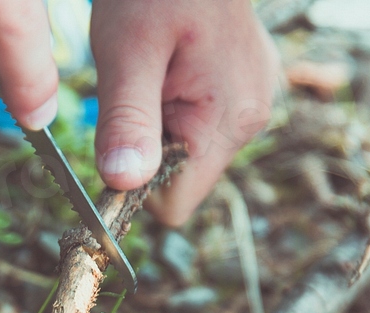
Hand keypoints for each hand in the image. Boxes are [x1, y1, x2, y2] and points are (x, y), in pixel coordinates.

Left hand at [91, 0, 278, 224]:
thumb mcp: (127, 52)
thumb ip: (128, 120)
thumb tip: (123, 183)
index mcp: (230, 118)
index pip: (177, 203)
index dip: (137, 186)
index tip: (117, 142)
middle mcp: (251, 118)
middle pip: (182, 179)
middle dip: (148, 147)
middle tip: (137, 86)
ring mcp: (251, 101)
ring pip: (188, 151)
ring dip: (159, 122)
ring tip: (155, 66)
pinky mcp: (244, 86)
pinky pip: (199, 121)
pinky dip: (175, 102)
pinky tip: (172, 60)